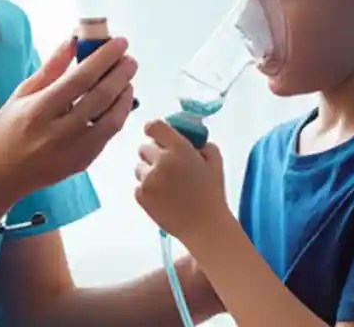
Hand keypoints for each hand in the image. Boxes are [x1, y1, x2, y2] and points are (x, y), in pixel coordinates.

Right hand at [0, 35, 137, 198]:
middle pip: (100, 98)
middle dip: (120, 75)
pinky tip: (118, 101)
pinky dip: (117, 115)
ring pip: (112, 120)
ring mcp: (74, 152)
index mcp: (39, 110)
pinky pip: (108, 135)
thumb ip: (52, 67)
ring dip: (124, 96)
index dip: (104, 59)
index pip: (80, 79)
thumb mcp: (22, 93)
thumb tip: (74, 39)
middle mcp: (59, 132)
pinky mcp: (83, 163)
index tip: (119, 42)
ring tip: (127, 79)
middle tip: (129, 59)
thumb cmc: (6, 129)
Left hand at [135, 120, 228, 241]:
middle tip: (167, 166)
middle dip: (154, 155)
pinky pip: (138, 185)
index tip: (157, 136)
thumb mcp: (215, 160)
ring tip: (167, 186)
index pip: (154, 127)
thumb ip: (200, 143)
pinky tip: (164, 198)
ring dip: (149, 173)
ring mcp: (148, 179)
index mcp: (179, 149)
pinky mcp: (141, 195)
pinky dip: (148, 190)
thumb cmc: (212, 193)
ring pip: (140, 167)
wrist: (205, 226)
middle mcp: (161, 161)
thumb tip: (186, 135)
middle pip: (144, 147)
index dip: (155, 131)